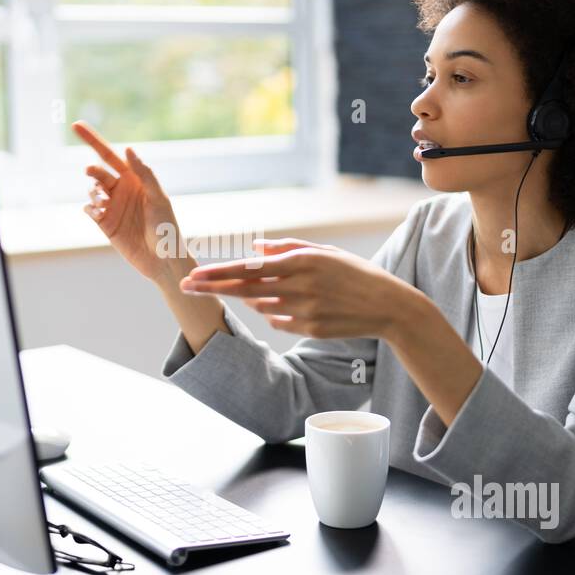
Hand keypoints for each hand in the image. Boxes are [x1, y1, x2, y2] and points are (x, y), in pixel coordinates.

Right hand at [73, 120, 184, 282]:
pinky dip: (90, 207)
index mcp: (134, 179)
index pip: (109, 155)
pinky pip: (89, 210)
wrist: (162, 259)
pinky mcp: (105, 223)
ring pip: (92, 190)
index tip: (76, 125)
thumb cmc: (166, 227)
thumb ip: (144, 174)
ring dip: (93, 192)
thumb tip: (128, 149)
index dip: (92, 140)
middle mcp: (121, 190)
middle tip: (92, 172)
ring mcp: (111, 206)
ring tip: (102, 201)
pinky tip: (98, 212)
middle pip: (98, 172)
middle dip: (93, 171)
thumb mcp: (158, 197)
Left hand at [178, 238, 415, 339]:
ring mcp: (304, 310)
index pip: (249, 267)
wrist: (388, 306)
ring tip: (281, 290)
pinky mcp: (309, 329)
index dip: (218, 273)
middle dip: (213, 287)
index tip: (194, 275)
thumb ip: (286, 248)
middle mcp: (299, 285)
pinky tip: (300, 306)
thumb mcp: (324, 253)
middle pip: (245, 289)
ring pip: (261, 306)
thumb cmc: (354, 273)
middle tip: (186, 286)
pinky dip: (278, 313)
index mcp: (301, 261)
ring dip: (256, 298)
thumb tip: (254, 245)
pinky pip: (279, 321)